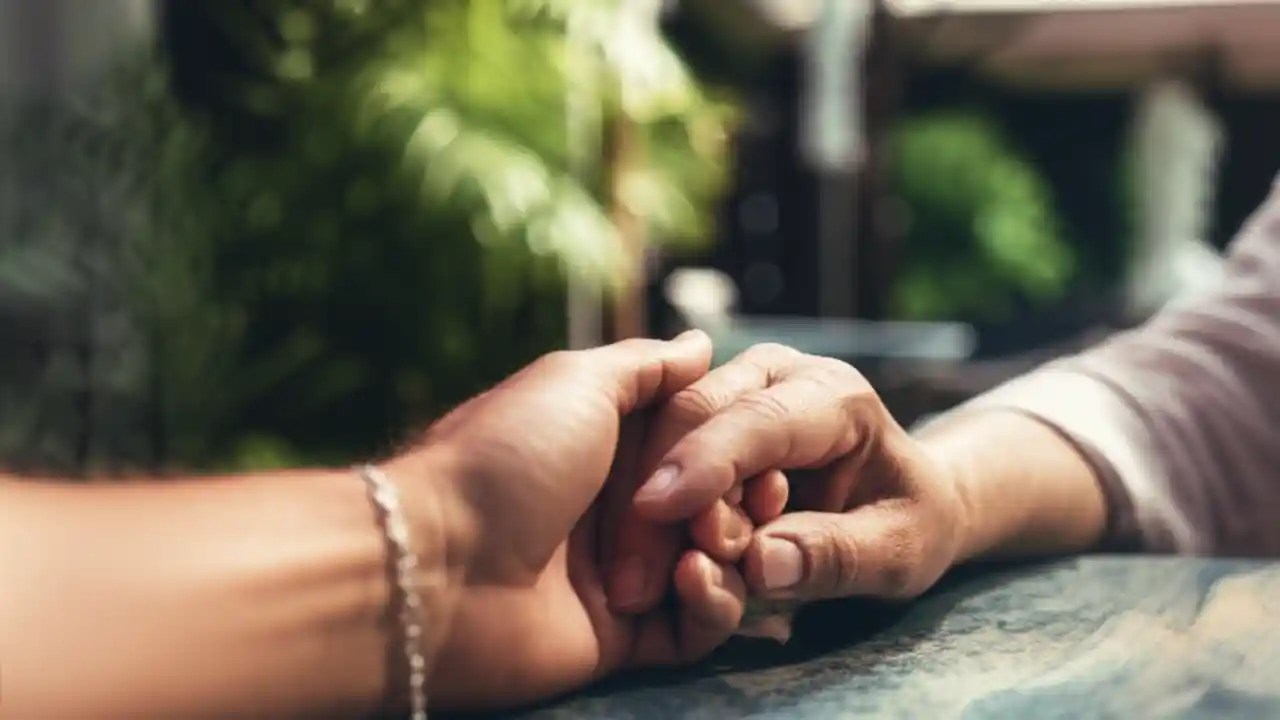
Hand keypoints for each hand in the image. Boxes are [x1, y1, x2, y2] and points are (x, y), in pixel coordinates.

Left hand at [388, 332, 749, 709]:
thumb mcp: (577, 382)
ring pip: (718, 565)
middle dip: (736, 504)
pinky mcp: (624, 638)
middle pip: (719, 505)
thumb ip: (646, 366)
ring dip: (727, 552)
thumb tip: (700, 343)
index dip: (739, 449)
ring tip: (700, 546)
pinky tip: (692, 580)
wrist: (439, 563)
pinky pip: (696, 627)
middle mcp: (623, 507)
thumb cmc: (507, 458)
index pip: (706, 445)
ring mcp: (625, 574)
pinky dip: (712, 604)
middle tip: (720, 507)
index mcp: (612, 445)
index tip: (765, 452)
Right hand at [609, 343, 969, 608]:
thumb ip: (836, 558)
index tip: (655, 508)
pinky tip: (654, 556)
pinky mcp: (702, 416)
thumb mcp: (899, 553)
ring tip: (667, 575)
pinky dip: (651, 506)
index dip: (706, 463)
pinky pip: (657, 450)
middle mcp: (774, 374)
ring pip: (663, 429)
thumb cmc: (907, 522)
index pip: (760, 421)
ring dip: (654, 506)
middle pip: (694, 414)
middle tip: (647, 575)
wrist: (902, 499)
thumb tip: (759, 565)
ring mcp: (731, 388)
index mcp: (834, 395)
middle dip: (664, 490)